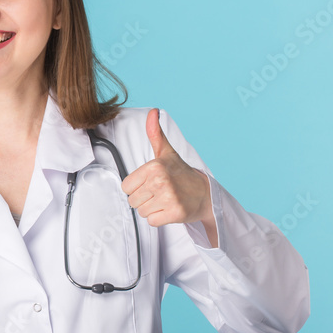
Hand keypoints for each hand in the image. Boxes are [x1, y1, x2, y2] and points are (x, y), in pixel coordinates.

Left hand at [121, 109, 214, 239]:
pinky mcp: (175, 213)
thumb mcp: (166, 152)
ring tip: (164, 200)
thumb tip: (153, 111)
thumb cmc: (181, 173)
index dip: (136, 187)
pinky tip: (169, 209)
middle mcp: (161, 181)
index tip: (150, 183)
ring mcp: (169, 198)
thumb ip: (155, 133)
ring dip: (151, 209)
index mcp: (154, 166)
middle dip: (143, 199)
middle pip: (132, 200)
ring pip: (142, 211)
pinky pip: (152, 221)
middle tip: (159, 193)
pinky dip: (159, 218)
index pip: (126, 186)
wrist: (206, 193)